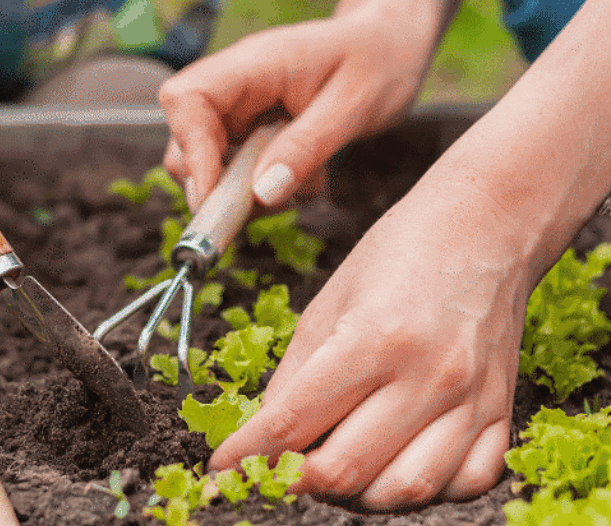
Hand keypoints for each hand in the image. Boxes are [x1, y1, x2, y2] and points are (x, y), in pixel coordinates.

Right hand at [158, 5, 435, 210]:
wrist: (392, 42)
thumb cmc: (379, 59)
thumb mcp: (355, 105)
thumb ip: (308, 147)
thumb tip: (261, 194)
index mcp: (252, 63)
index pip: (186, 99)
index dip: (190, 151)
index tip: (213, 197)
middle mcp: (233, 85)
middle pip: (184, 139)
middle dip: (215, 183)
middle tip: (261, 208)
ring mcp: (239, 110)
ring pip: (207, 164)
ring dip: (245, 192)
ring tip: (302, 185)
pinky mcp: (250, 131)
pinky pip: (237, 172)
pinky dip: (264, 190)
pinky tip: (306, 178)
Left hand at [209, 169, 529, 510]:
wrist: (485, 227)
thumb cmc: (399, 255)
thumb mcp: (325, 304)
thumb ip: (294, 378)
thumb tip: (264, 437)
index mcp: (372, 340)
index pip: (292, 424)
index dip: (247, 455)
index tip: (222, 467)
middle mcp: (427, 377)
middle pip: (346, 470)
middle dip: (296, 481)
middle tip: (274, 470)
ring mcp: (473, 400)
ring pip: (406, 491)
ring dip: (357, 497)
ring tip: (330, 474)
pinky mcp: (502, 412)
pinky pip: (467, 483)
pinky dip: (423, 492)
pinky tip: (393, 468)